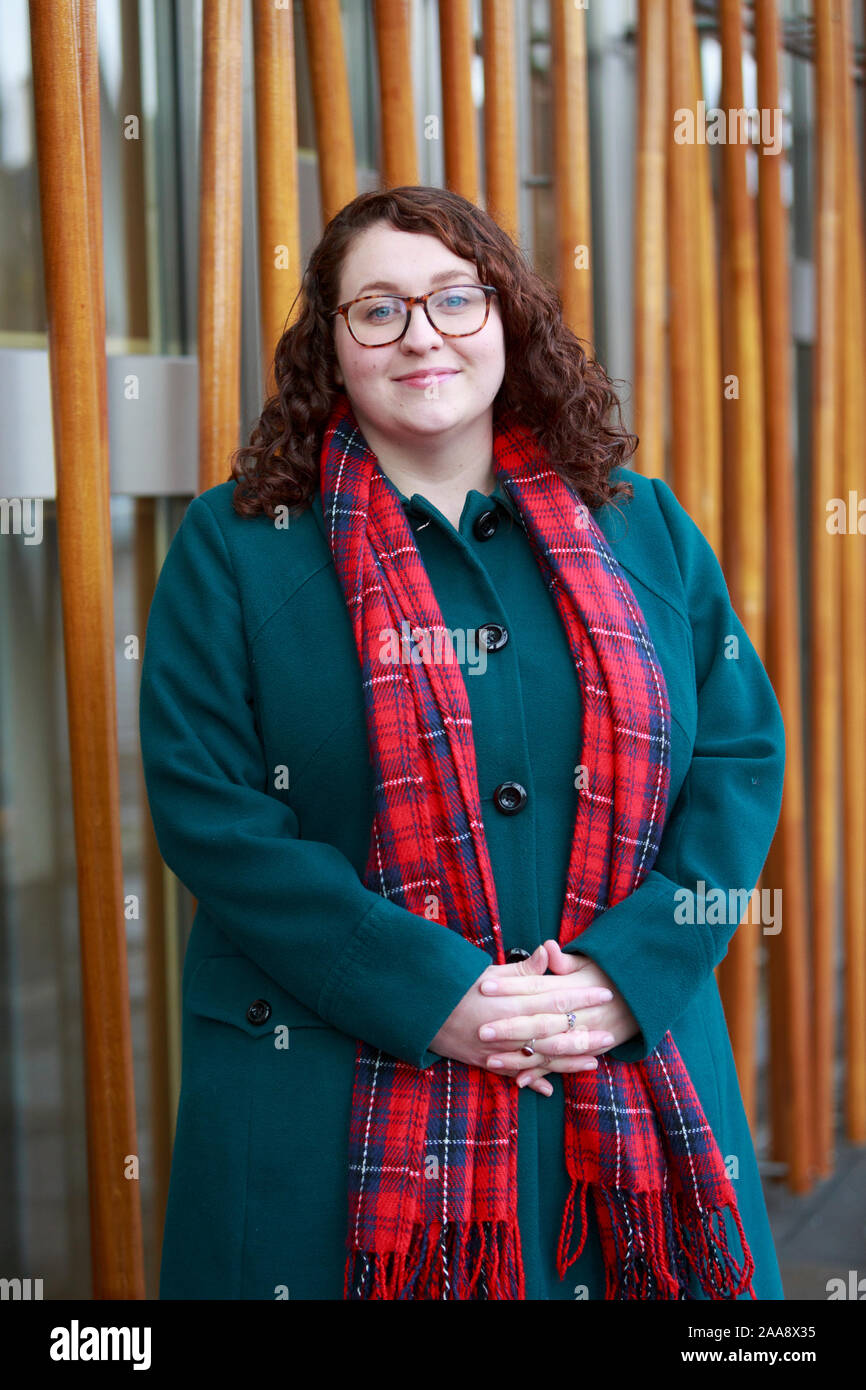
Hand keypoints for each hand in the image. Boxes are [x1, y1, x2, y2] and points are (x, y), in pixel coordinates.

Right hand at [429, 944, 615, 1097]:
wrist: (419, 1012)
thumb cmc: (455, 987)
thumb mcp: (488, 973)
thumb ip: (522, 970)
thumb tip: (549, 951)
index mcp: (511, 1003)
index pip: (555, 999)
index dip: (581, 997)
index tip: (606, 993)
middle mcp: (508, 1029)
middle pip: (553, 1033)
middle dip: (583, 1034)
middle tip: (612, 1033)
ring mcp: (498, 1050)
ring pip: (540, 1059)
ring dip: (568, 1062)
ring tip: (595, 1061)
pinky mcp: (485, 1063)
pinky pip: (515, 1075)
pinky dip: (533, 1081)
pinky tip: (552, 1089)